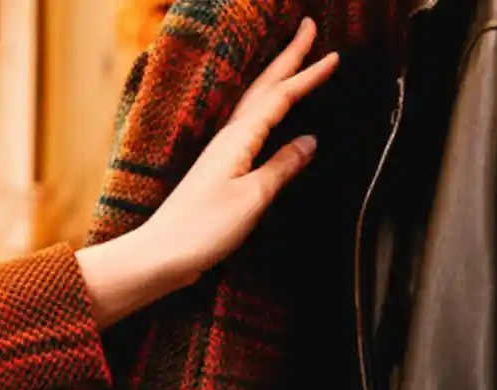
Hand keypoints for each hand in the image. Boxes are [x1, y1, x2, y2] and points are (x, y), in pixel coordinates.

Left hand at [76, 18, 339, 329]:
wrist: (163, 253)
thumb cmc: (203, 229)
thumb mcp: (253, 198)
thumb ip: (282, 167)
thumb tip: (309, 141)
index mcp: (239, 139)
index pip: (280, 97)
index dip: (308, 75)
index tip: (333, 56)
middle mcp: (228, 137)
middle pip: (264, 87)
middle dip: (289, 57)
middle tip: (309, 28)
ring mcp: (222, 151)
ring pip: (256, 101)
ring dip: (278, 76)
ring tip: (295, 59)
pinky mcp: (220, 168)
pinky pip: (251, 124)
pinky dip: (268, 107)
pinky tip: (272, 114)